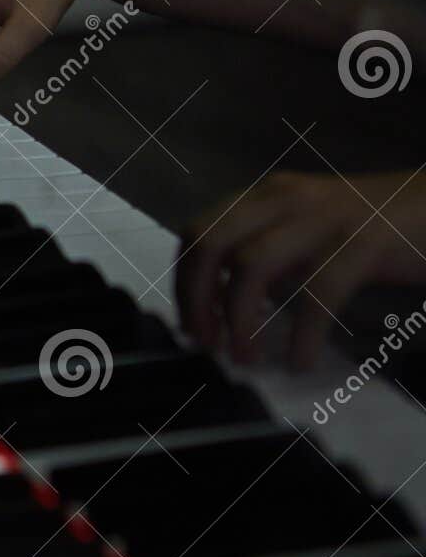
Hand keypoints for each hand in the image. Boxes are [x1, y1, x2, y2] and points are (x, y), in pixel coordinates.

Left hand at [176, 171, 425, 368]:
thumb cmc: (371, 227)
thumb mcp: (304, 230)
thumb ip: (263, 253)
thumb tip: (220, 301)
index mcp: (265, 197)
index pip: (198, 232)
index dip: (184, 282)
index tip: (190, 325)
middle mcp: (285, 199)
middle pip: (211, 245)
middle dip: (198, 300)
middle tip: (207, 344)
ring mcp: (323, 218)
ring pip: (252, 266)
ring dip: (240, 320)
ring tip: (247, 357)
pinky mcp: (362, 242)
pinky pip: (316, 294)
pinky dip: (302, 335)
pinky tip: (300, 359)